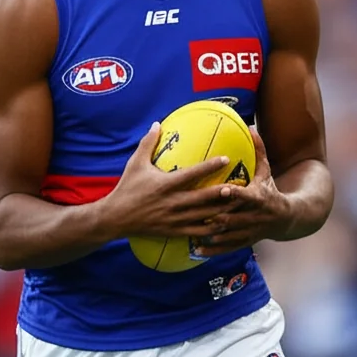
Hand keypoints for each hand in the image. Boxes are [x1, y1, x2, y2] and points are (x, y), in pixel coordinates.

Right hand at [101, 122, 240, 239]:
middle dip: (224, 192)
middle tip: (240, 186)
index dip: (211, 166)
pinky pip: (197, 232)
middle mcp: (174, 202)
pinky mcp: (174, 231)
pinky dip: (211, 229)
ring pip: (205, 216)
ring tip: (238, 206)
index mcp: (166, 184)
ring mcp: (175, 218)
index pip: (193, 174)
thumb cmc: (127, 188)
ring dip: (222, 211)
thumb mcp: (135, 163)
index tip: (226, 159)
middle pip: (205, 197)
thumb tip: (156, 124)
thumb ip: (148, 143)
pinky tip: (222, 224)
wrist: (115, 217)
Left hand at [193, 127, 289, 257]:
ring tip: (191, 232)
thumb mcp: (266, 170)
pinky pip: (227, 247)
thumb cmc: (270, 189)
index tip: (222, 189)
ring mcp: (249, 231)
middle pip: (234, 217)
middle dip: (217, 216)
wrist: (286, 218)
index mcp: (258, 197)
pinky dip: (212, 249)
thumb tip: (250, 126)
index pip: (245, 195)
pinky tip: (196, 249)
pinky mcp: (245, 241)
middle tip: (196, 213)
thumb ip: (258, 150)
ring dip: (211, 234)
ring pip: (228, 234)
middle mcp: (254, 216)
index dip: (235, 193)